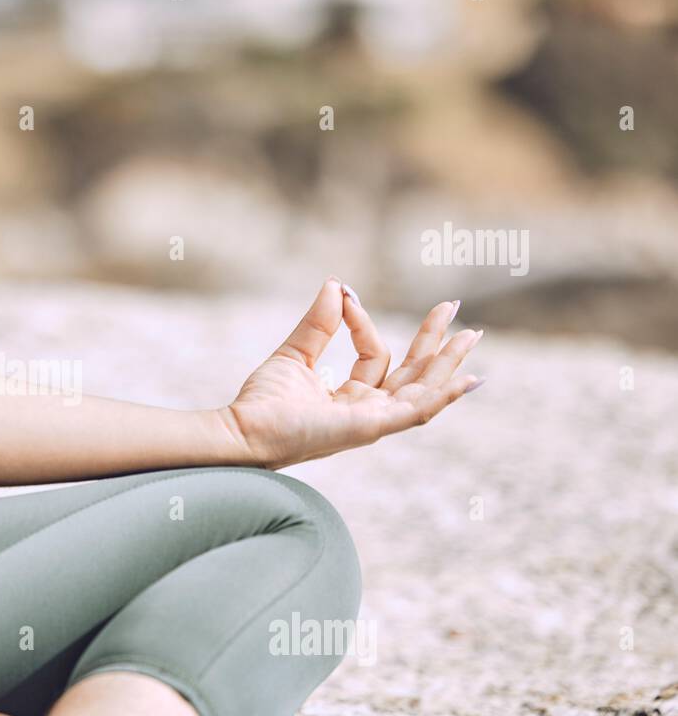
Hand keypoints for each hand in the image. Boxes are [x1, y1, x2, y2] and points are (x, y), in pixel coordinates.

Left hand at [224, 277, 483, 469]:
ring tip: (472, 334)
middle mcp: (367, 411)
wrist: (244, 430)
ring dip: (448, 363)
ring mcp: (372, 422)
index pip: (375, 355)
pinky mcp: (370, 428)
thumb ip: (318, 324)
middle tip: (452, 306)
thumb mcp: (295, 354)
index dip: (363, 322)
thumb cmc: (262, 403)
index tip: (345, 295)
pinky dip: (444, 396)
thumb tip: (336, 285)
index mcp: (351, 397)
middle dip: (435, 342)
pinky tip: (469, 381)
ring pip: (423, 391)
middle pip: (412, 375)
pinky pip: (416, 413)